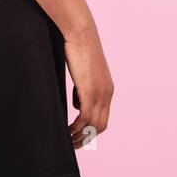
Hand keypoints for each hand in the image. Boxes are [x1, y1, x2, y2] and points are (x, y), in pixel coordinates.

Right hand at [64, 28, 113, 148]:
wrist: (80, 33)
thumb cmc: (78, 50)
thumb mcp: (84, 74)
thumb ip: (83, 89)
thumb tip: (77, 103)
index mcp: (108, 89)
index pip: (104, 118)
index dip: (92, 130)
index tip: (79, 137)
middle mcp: (107, 92)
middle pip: (101, 125)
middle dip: (87, 137)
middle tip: (73, 144)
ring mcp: (99, 91)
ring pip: (93, 123)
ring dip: (81, 135)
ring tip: (68, 139)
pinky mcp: (89, 89)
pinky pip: (85, 116)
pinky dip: (77, 127)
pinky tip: (68, 130)